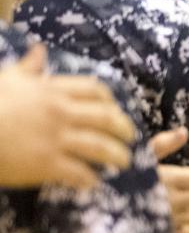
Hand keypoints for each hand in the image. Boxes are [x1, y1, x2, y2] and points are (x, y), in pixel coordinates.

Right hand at [0, 45, 134, 188]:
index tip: (116, 109)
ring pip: (102, 147)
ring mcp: (56, 139)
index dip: (112, 101)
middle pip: (108, 119)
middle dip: (125, 130)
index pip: (95, 90)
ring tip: (124, 163)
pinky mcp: (46, 164)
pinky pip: (80, 172)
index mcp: (52, 91)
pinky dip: (91, 178)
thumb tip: (39, 50)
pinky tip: (94, 183)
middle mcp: (61, 113)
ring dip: (118, 156)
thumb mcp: (7, 80)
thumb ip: (28, 67)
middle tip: (131, 139)